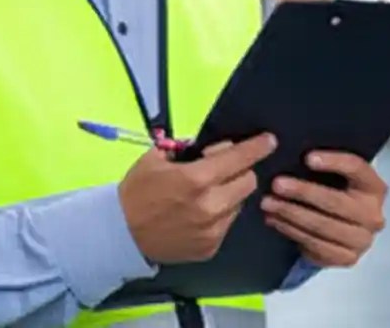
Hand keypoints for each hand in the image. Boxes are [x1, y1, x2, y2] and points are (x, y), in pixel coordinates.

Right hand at [119, 133, 277, 263]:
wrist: (119, 233)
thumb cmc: (136, 192)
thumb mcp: (157, 158)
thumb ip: (188, 150)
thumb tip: (217, 149)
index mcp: (197, 179)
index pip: (240, 158)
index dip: (258, 147)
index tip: (269, 141)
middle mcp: (211, 205)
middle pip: (248, 181)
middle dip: (240, 171)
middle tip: (222, 170)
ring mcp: (213, 230)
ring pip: (239, 204)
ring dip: (229, 195)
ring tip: (206, 195)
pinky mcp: (211, 247)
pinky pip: (227, 224)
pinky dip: (219, 216)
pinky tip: (198, 214)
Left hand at [260, 151, 387, 267]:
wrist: (348, 228)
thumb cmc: (339, 193)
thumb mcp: (340, 178)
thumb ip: (325, 167)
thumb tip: (291, 151)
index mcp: (375, 188)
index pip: (357, 170)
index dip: (334, 162)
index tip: (307, 158)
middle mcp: (374, 215)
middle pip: (336, 202)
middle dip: (303, 192)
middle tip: (276, 184)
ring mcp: (362, 241)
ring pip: (322, 226)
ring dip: (291, 214)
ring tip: (268, 204)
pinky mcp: (347, 259)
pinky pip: (315, 246)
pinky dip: (291, 232)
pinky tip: (275, 221)